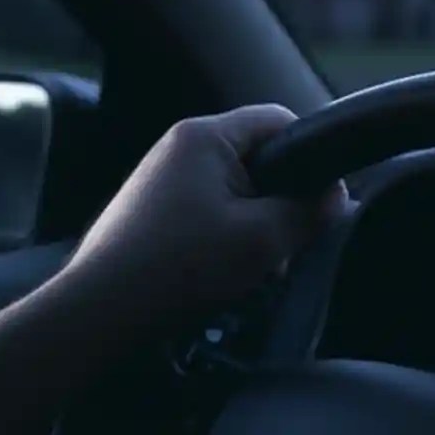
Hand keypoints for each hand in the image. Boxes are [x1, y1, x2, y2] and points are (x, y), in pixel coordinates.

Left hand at [59, 105, 346, 331]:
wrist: (98, 313)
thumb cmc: (179, 268)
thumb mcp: (263, 240)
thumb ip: (309, 212)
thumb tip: (336, 196)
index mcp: (205, 135)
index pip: (280, 121)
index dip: (312, 157)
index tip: (323, 202)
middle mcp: (180, 146)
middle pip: (259, 159)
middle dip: (281, 201)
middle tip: (287, 244)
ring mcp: (161, 178)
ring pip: (236, 190)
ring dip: (255, 226)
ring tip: (253, 268)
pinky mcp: (151, 210)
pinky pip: (209, 211)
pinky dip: (226, 238)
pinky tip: (223, 275)